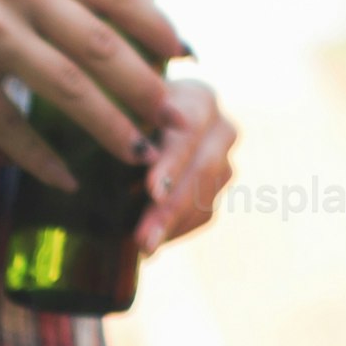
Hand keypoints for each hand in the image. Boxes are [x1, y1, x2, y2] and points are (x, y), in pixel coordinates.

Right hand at [0, 0, 186, 191]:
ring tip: (136, 154)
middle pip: (102, 44)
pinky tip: (65, 179)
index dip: (156, 25)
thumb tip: (107, 19)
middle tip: (171, 117)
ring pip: (69, 88)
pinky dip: (43, 158)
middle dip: (144, 86)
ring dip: (108, 128)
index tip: (183, 55)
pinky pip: (15, 126)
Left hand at [135, 70, 238, 249]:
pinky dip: (179, 229)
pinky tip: (153, 241)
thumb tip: (128, 155)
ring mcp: (225, 158)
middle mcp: (220, 127)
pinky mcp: (220, 187)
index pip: (190, 130)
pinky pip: (206, 214)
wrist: (144, 119)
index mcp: (197, 99)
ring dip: (174, 224)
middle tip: (145, 238)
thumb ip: (124, 126)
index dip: (172, 162)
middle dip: (172, 206)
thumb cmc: (122, 111)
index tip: (152, 191)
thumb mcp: (120, 108)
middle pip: (205, 168)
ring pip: (207, 195)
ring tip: (144, 247)